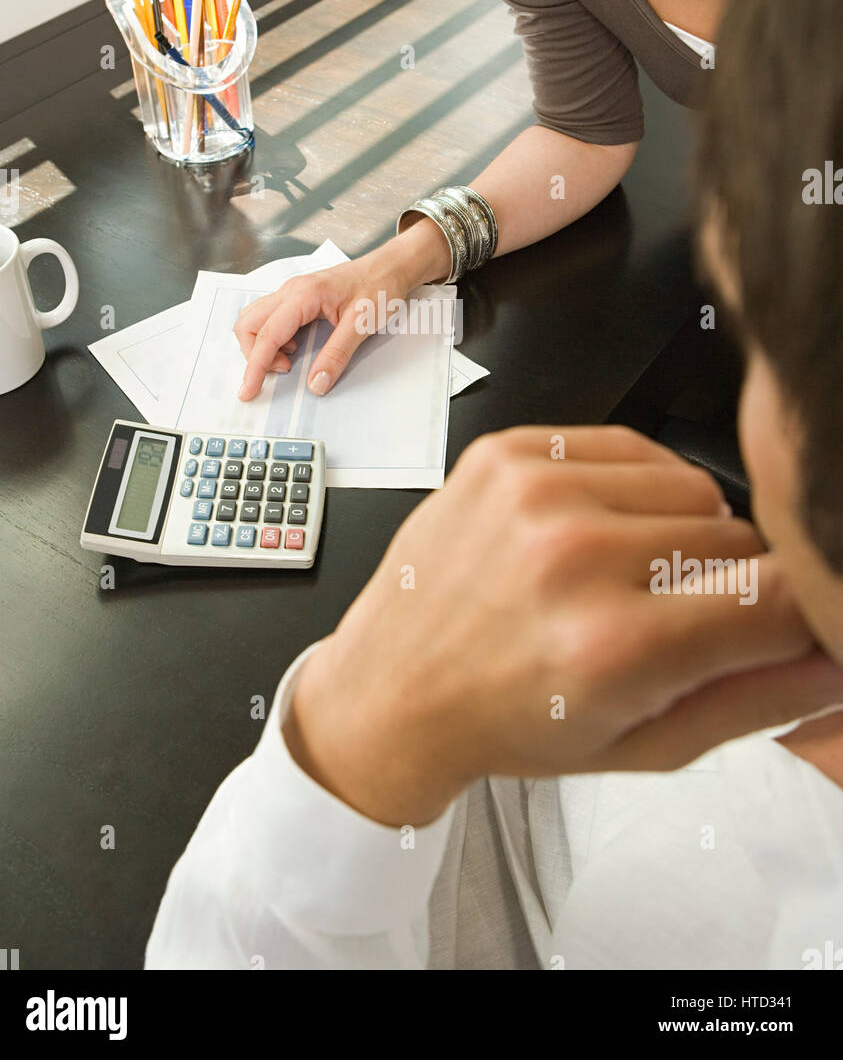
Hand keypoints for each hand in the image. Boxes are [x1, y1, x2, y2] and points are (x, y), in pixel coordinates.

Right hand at [234, 221, 447, 400]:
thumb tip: (317, 383)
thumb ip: (337, 354)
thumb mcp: (362, 324)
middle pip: (248, 324)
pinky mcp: (297, 299)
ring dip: (262, 345)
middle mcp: (291, 291)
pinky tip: (296, 347)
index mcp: (303, 295)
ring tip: (290, 360)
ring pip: (256, 320)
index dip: (255, 366)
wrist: (391, 267)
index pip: (267, 334)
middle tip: (284, 371)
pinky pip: (270, 319)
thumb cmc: (379, 286)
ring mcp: (292, 293)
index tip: (248, 390)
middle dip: (254, 354)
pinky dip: (273, 339)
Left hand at [285, 426, 842, 825]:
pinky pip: (632, 446)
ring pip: (692, 485)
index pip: (779, 597)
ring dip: (678, 530)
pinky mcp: (509, 452)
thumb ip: (755, 701)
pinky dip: (633, 488)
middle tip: (663, 621)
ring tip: (621, 579)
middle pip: (738, 534)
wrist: (393, 688)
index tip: (772, 625)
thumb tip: (833, 659)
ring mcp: (537, 491)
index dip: (792, 614)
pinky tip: (594, 533)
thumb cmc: (506, 721)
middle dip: (725, 580)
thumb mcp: (642, 746)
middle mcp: (576, 556)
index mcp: (615, 646)